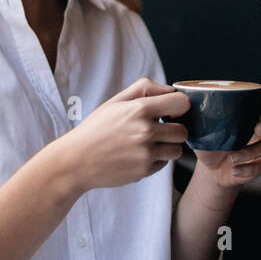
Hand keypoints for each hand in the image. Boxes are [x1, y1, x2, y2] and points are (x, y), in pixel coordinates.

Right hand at [56, 78, 189, 191]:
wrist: (76, 160)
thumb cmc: (97, 128)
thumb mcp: (116, 101)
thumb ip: (145, 88)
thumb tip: (171, 91)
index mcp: (140, 109)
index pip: (182, 103)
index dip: (179, 106)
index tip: (170, 111)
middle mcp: (145, 132)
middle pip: (183, 131)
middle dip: (175, 129)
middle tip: (160, 129)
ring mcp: (146, 154)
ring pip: (177, 150)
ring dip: (168, 146)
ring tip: (150, 143)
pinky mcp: (144, 171)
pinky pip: (164, 163)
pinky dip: (157, 160)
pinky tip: (139, 155)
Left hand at [192, 92, 260, 187]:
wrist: (210, 169)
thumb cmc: (208, 142)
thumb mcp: (199, 129)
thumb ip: (194, 116)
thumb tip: (180, 106)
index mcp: (246, 113)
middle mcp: (258, 127)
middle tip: (257, 130)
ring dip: (252, 151)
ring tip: (232, 157)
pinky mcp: (260, 163)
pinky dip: (249, 168)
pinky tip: (234, 170)